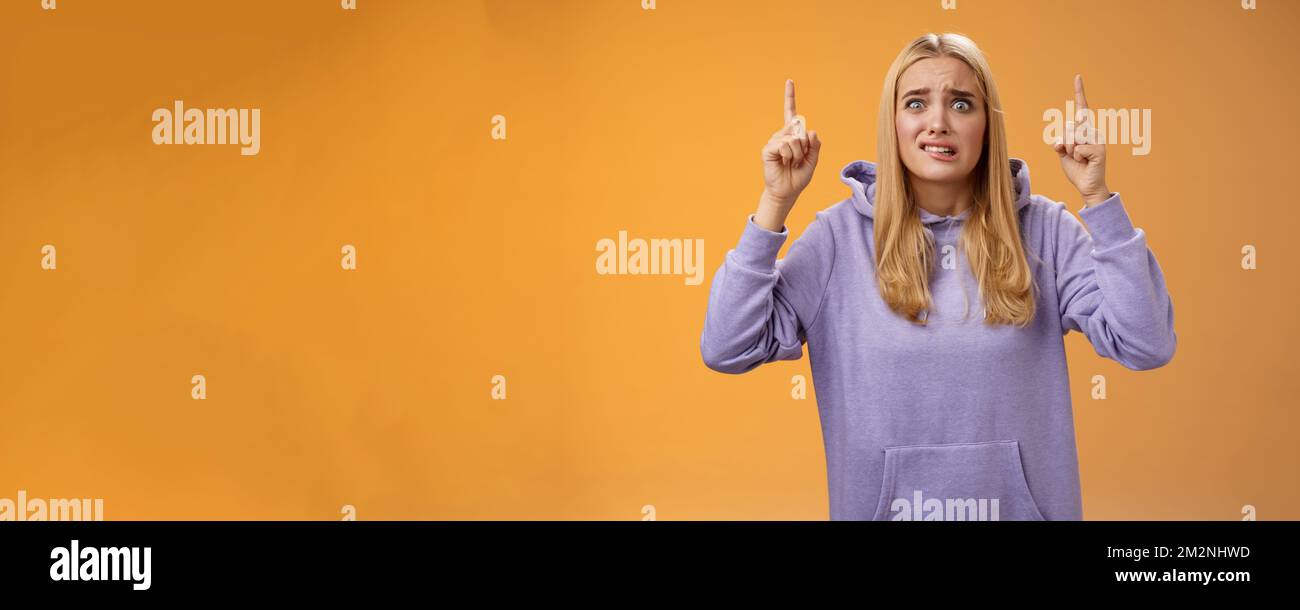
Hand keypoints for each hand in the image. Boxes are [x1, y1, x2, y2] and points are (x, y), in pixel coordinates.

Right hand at [761, 79, 821, 206]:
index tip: (789, 81)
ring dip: (798, 154)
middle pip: (800, 129)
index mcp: (793, 135)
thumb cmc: (798, 176)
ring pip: (794, 139)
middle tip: (798, 159)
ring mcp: (775, 141)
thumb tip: (811, 131)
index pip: (792, 113)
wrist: (787, 191)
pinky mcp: (768, 148)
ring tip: (791, 162)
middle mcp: (783, 134)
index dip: (790, 97)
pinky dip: (789, 155)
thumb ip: (815, 145)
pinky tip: (784, 162)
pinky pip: (785, 145)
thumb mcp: (813, 160)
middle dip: (805, 147)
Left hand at [1052, 74, 1109, 204]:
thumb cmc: (1076, 169)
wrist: (1087, 185)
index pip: (1081, 109)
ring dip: (1070, 151)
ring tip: (1079, 159)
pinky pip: (1078, 149)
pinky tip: (1085, 162)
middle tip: (1072, 154)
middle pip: (1069, 127)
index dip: (1079, 93)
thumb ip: (1061, 141)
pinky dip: (1076, 157)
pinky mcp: (1099, 149)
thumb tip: (1059, 140)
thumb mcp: (1063, 153)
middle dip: (1064, 143)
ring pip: (1073, 137)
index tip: (1077, 77)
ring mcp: (1097, 139)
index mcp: (1084, 130)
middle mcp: (1092, 131)